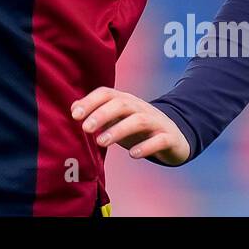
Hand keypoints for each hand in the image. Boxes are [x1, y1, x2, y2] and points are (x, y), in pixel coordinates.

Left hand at [71, 87, 191, 165]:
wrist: (174, 137)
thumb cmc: (138, 129)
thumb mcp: (117, 119)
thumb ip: (96, 112)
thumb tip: (73, 108)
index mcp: (126, 101)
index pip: (107, 93)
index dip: (90, 101)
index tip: (74, 115)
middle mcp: (140, 108)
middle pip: (122, 104)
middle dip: (102, 114)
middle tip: (86, 128)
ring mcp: (157, 122)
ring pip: (139, 120)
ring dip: (119, 130)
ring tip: (102, 142)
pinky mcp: (169, 138)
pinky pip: (160, 139)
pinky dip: (146, 146)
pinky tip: (133, 155)